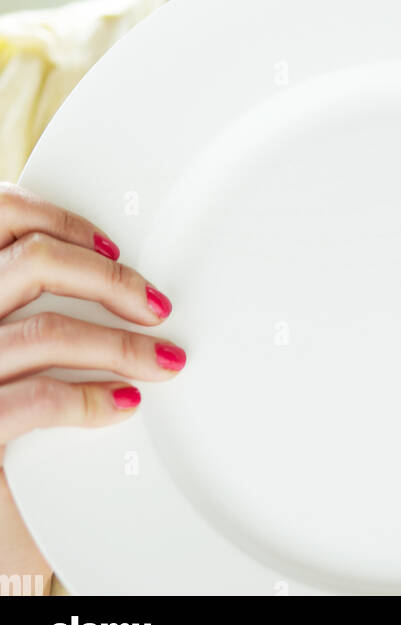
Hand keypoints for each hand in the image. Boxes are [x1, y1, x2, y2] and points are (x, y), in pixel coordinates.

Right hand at [0, 181, 186, 594]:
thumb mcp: (2, 351)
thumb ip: (21, 307)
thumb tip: (100, 268)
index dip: (57, 220)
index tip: (109, 244)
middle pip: (32, 262)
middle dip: (108, 279)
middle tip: (154, 304)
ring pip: (46, 330)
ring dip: (119, 344)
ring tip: (160, 359)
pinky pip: (38, 398)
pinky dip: (92, 397)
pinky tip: (124, 404)